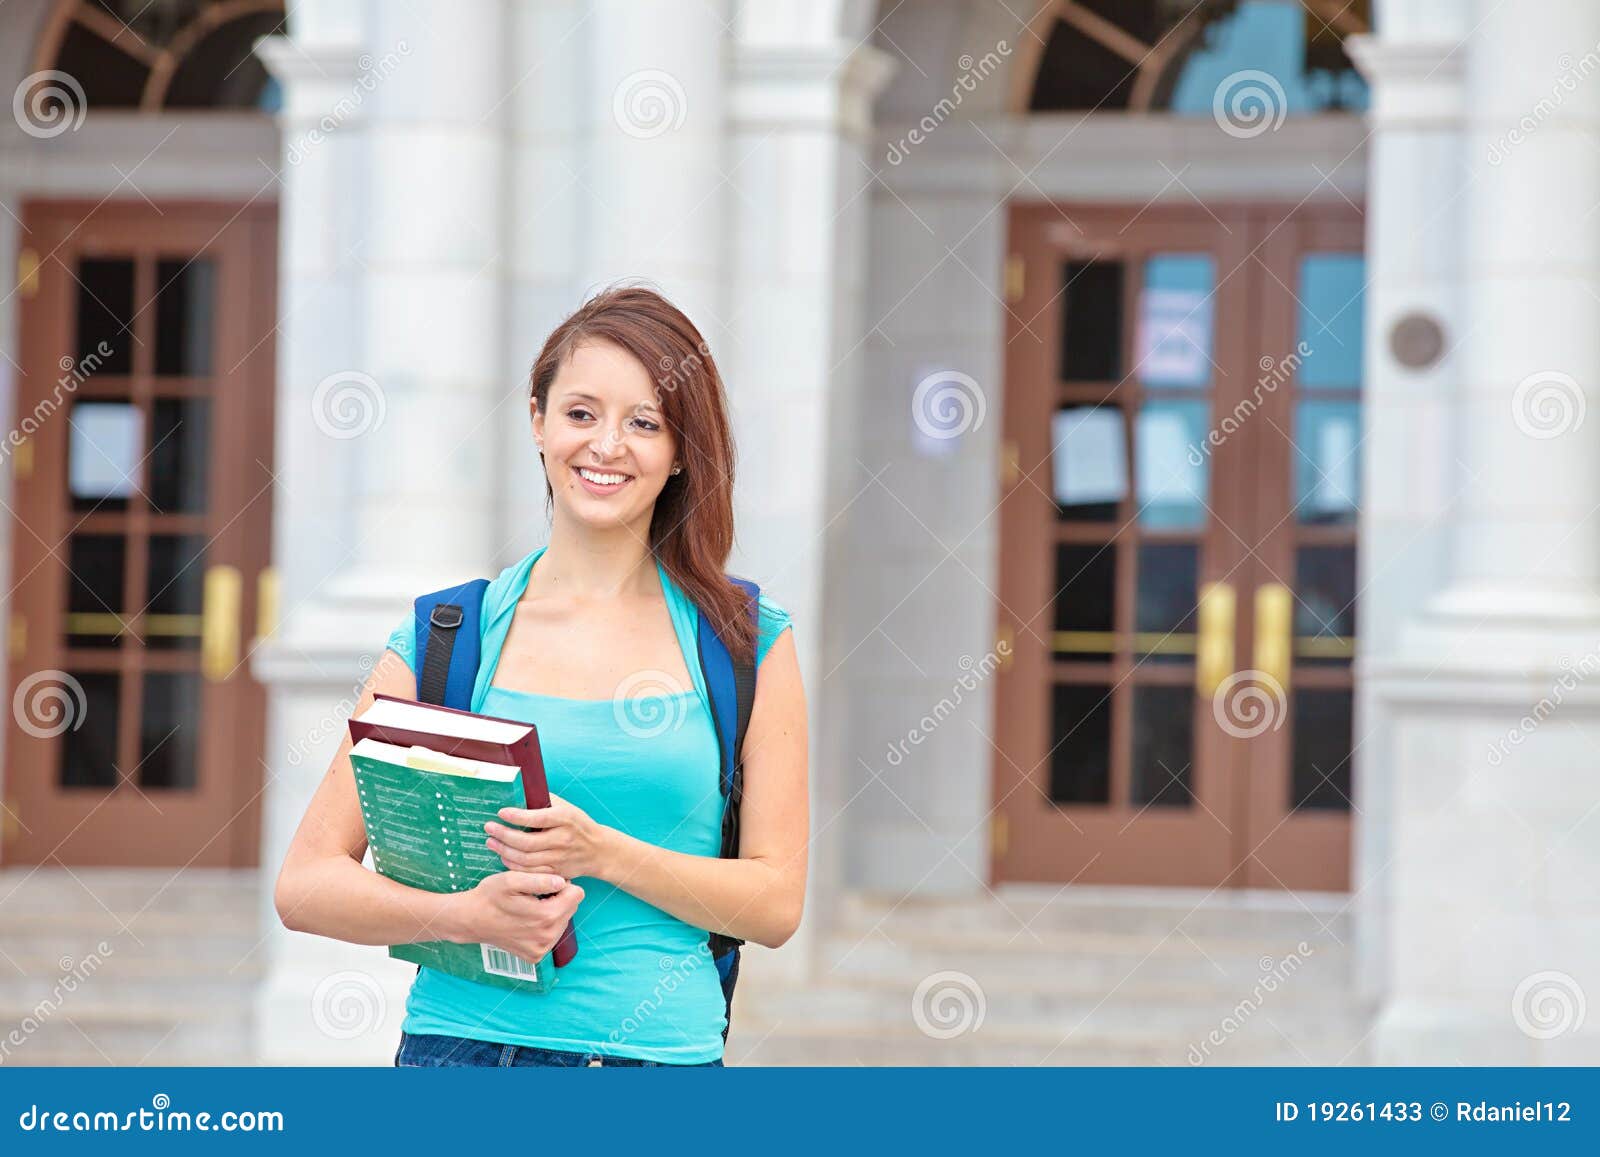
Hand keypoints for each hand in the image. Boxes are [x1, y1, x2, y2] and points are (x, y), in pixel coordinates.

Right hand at [450, 871, 582, 962]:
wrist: (471, 920)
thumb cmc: (490, 896)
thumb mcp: (511, 880)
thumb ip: (539, 880)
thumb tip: (563, 881)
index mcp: (546, 917)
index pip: (577, 894)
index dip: (562, 884)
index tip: (545, 884)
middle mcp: (547, 937)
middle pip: (572, 908)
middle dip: (558, 899)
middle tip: (535, 896)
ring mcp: (542, 949)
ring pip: (563, 922)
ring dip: (551, 912)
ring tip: (529, 908)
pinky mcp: (536, 956)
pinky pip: (552, 935)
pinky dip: (543, 926)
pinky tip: (526, 921)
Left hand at [485, 795, 611, 880]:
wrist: (599, 850)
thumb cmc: (578, 824)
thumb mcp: (567, 808)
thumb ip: (545, 802)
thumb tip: (519, 794)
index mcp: (566, 819)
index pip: (538, 818)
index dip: (517, 816)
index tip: (501, 812)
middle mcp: (563, 839)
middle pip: (527, 842)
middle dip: (504, 835)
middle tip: (489, 828)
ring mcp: (559, 858)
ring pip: (525, 860)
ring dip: (504, 851)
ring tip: (491, 842)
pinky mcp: (556, 872)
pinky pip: (530, 872)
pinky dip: (513, 865)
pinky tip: (504, 856)